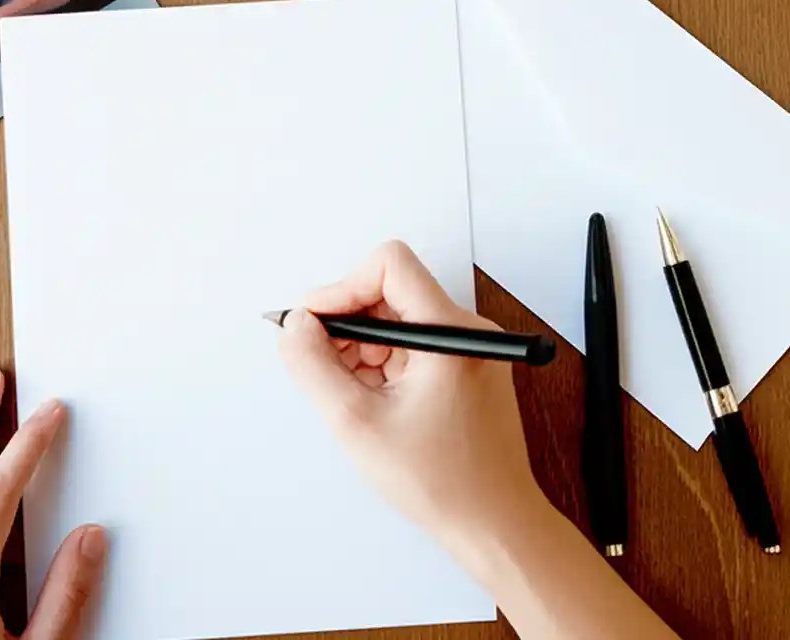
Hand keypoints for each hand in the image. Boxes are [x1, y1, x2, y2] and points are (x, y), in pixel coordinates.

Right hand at [277, 240, 542, 542]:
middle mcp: (467, 332)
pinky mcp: (466, 369)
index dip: (342, 288)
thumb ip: (314, 365)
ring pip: (398, 319)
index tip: (314, 323)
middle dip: (348, 323)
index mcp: (450, 333)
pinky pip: (412, 345)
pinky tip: (373, 403)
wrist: (493, 524)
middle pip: (391, 291)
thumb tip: (295, 326)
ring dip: (363, 347)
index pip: (389, 265)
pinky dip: (383, 364)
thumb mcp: (357, 422)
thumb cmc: (443, 482)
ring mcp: (470, 350)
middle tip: (322, 365)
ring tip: (351, 395)